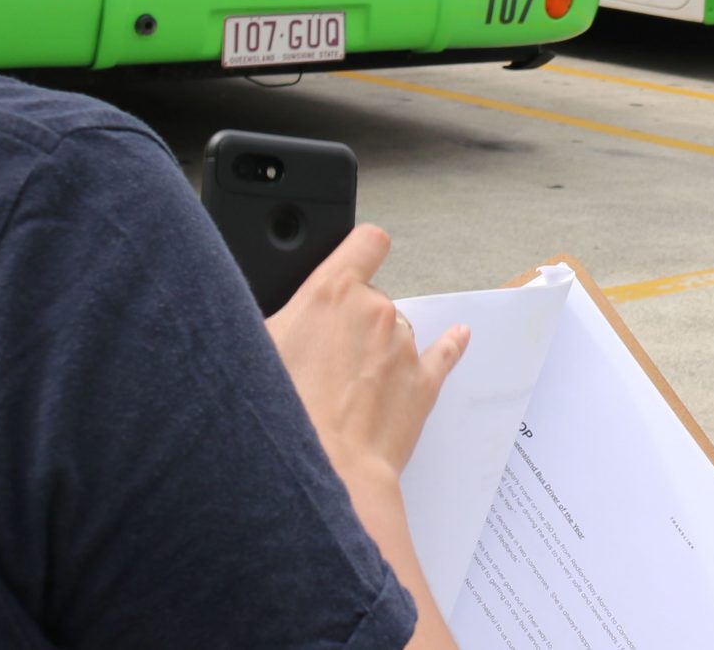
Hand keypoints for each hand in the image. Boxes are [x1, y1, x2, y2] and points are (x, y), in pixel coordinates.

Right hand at [266, 224, 468, 484]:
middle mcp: (375, 310)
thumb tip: (287, 322)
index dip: (359, 251)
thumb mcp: (255, 351)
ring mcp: (405, 345)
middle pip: (370, 300)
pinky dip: (450, 344)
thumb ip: (281, 322)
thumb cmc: (281, 416)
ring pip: (394, 333)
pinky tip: (458, 335)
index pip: (364, 243)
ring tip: (347, 392)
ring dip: (376, 351)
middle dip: (349, 324)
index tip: (354, 260)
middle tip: (323, 363)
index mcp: (332, 294)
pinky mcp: (424, 381)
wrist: (323, 471)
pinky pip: (445, 352)